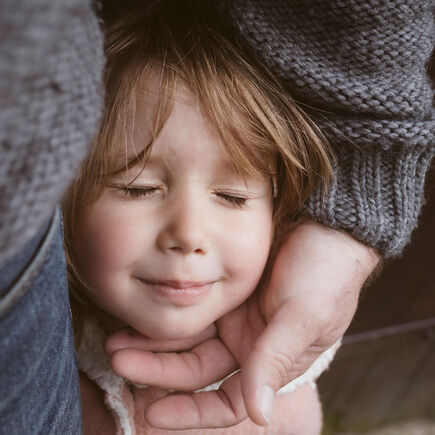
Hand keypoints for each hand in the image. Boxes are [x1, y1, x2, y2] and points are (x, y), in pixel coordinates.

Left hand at [107, 219, 379, 428]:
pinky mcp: (225, 291)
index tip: (152, 413)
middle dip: (158, 370)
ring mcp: (234, 317)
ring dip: (154, 342)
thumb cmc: (328, 274)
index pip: (228, 401)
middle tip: (119, 360)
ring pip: (187, 340)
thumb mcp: (304, 316)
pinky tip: (140, 315)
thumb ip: (275, 361)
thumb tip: (258, 416)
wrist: (328, 227)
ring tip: (116, 341)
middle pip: (196, 370)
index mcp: (273, 362)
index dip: (192, 413)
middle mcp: (249, 345)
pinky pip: (190, 308)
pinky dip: (168, 314)